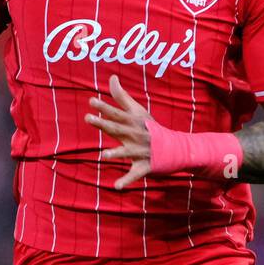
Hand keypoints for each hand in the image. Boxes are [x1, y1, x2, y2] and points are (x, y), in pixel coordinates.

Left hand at [84, 74, 151, 188]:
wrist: (175, 148)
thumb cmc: (150, 128)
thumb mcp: (138, 111)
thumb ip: (122, 96)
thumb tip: (112, 78)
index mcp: (133, 123)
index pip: (117, 113)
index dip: (105, 107)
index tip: (91, 101)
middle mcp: (136, 136)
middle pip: (118, 129)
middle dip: (104, 124)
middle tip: (88, 118)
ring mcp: (140, 152)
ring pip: (127, 153)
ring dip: (116, 154)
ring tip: (104, 155)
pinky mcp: (144, 167)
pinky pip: (134, 175)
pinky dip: (126, 180)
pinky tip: (116, 186)